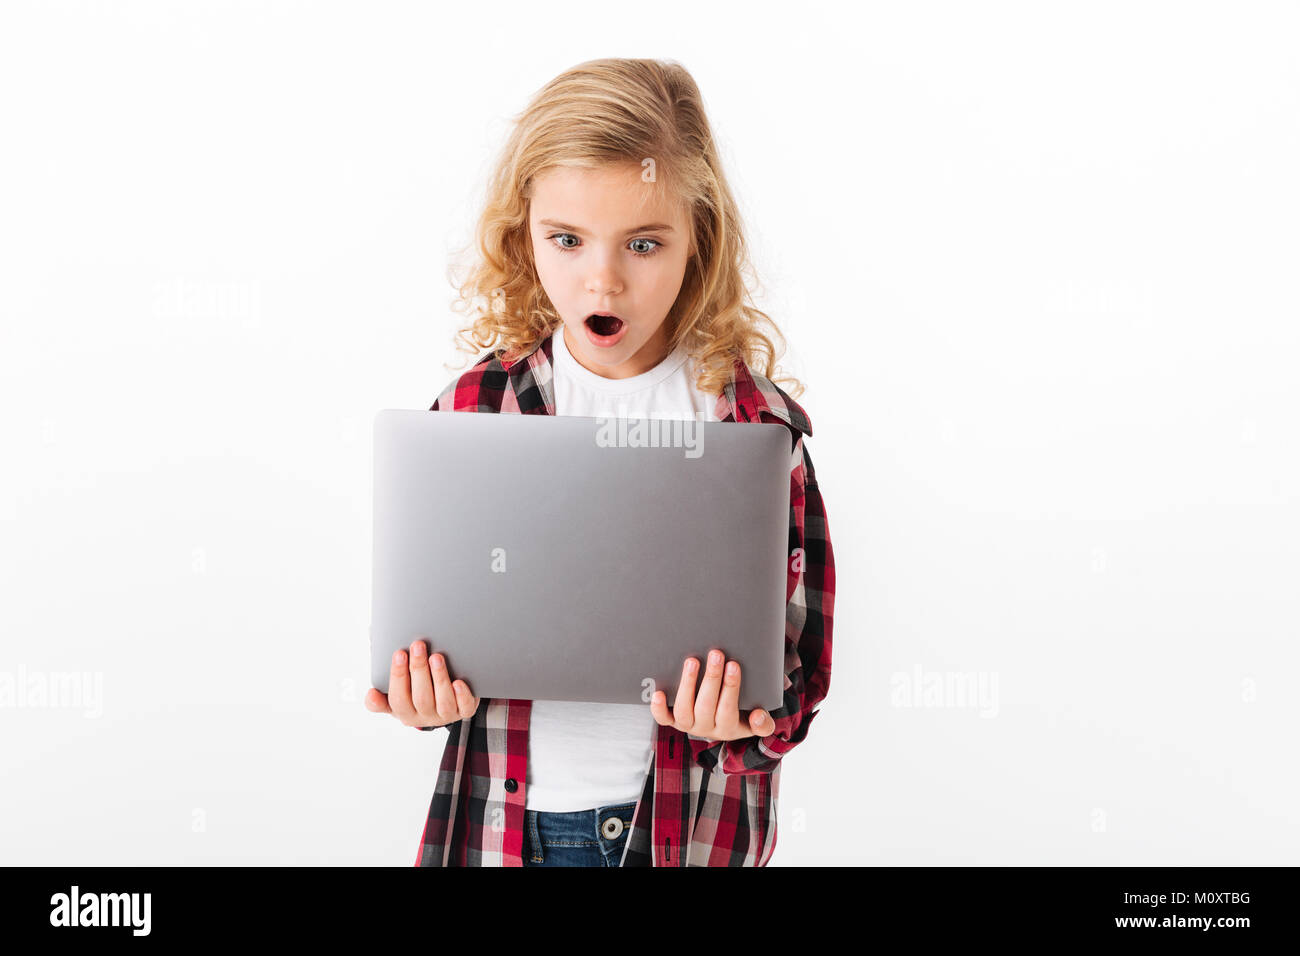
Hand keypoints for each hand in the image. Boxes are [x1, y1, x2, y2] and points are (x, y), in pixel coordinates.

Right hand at [365, 639, 478, 727]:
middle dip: (418, 670)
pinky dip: (462, 695)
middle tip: (418, 646)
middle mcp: (425, 717)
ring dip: (439, 678)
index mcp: (404, 713)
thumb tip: (371, 692)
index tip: (399, 653)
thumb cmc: (416, 692)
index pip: (397, 698)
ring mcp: (445, 715)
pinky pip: (464, 707)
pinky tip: (458, 682)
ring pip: (442, 702)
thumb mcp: (397, 695)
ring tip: (436, 657)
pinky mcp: (465, 712)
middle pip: (420, 698)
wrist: (446, 702)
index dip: (398, 676)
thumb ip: (382, 691)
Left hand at [649, 648, 775, 741]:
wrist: (721, 727)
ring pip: (684, 709)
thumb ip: (763, 722)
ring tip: (692, 661)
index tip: (733, 665)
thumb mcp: (756, 723)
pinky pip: (663, 718)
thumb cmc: (741, 716)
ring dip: (688, 684)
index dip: (731, 687)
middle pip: (707, 705)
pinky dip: (659, 707)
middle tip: (716, 654)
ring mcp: (688, 724)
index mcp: (728, 727)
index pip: (729, 708)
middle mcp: (706, 728)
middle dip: (712, 678)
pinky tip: (657, 692)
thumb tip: (759, 716)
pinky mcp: (673, 721)